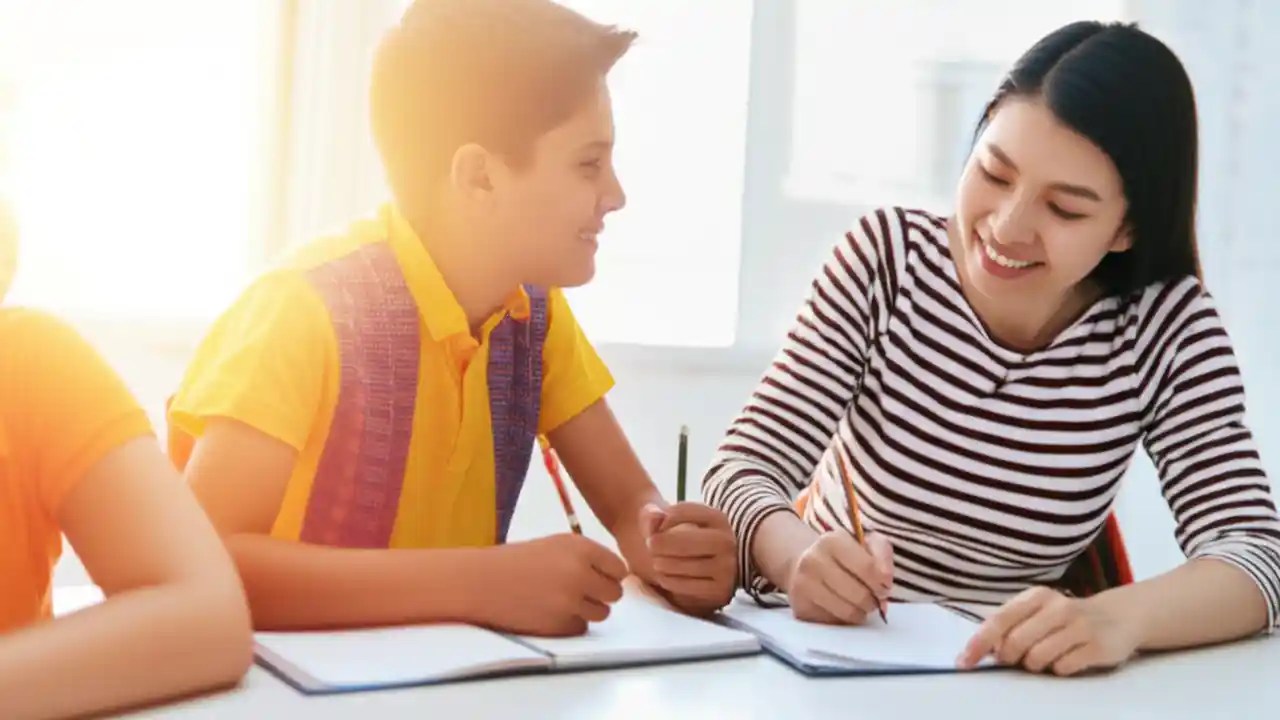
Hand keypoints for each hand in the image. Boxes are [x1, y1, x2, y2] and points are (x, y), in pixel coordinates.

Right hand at [482, 533, 626, 636]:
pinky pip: (581, 627)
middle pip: (615, 594)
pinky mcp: (559, 624)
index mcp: (581, 548)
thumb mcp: (555, 545)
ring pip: (602, 613)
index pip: (619, 569)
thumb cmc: (517, 561)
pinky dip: (570, 623)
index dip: (608, 575)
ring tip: (562, 601)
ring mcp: (571, 601)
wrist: (481, 581)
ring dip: (587, 610)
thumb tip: (616, 576)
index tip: (595, 576)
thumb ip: (586, 557)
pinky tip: (549, 612)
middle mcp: (580, 573)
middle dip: (601, 594)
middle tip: (580, 591)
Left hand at [639, 502, 736, 615]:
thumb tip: (654, 518)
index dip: (661, 519)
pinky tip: (664, 576)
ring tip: (657, 562)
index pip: (682, 512)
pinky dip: (669, 581)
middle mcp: (727, 542)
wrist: (704, 571)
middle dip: (660, 544)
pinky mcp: (720, 591)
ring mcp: (726, 568)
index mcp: (718, 519)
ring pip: (684, 566)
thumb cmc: (682, 541)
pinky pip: (686, 586)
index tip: (656, 528)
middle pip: (682, 541)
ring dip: (662, 564)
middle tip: (650, 546)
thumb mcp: (668, 523)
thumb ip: (653, 516)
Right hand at [785, 530, 892, 624]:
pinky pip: (835, 622)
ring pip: (848, 612)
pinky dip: (844, 619)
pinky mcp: (800, 607)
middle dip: (874, 601)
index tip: (884, 586)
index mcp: (831, 541)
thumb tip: (885, 584)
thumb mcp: (867, 542)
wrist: (806, 563)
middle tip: (874, 598)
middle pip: (860, 595)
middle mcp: (813, 561)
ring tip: (860, 604)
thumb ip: (883, 556)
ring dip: (861, 612)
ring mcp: (804, 585)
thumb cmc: (845, 554)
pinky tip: (842, 607)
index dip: (883, 583)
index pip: (868, 568)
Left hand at [957, 586, 1139, 675]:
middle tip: (1017, 659)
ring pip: (1037, 658)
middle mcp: (1057, 607)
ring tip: (1046, 657)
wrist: (1118, 616)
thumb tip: (980, 650)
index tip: (963, 663)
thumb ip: (1010, 626)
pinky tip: (1068, 659)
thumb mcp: (1037, 612)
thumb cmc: (1066, 618)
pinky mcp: (1098, 646)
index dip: (978, 644)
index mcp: (1036, 596)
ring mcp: (1079, 626)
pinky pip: (1063, 668)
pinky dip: (1059, 669)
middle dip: (1010, 658)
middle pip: (1015, 643)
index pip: (998, 621)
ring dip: (1035, 665)